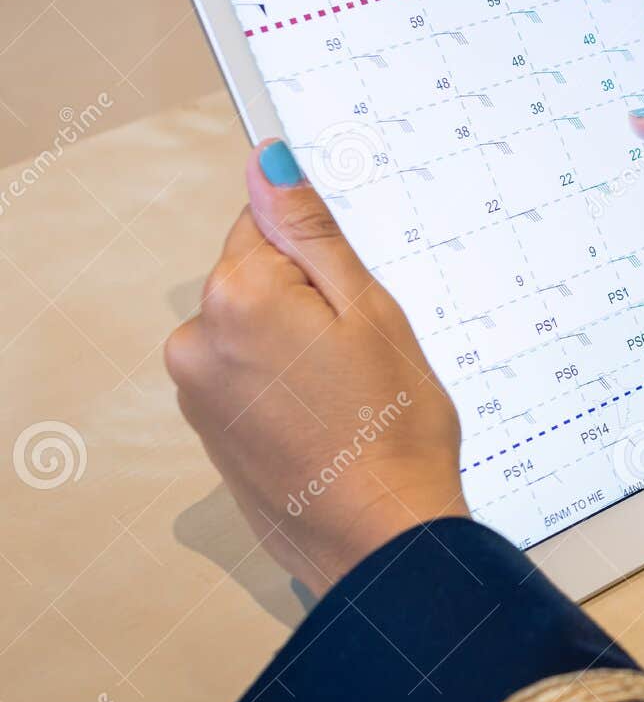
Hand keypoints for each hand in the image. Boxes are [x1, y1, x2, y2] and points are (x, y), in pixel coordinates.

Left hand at [165, 142, 465, 595]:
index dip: (323, 255)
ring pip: (254, 328)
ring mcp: (195, 391)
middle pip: (257, 276)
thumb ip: (314, 233)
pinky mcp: (208, 430)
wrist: (379, 537)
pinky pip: (246, 376)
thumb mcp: (372, 313)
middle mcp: (197, 339)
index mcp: (237, 296)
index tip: (354, 297)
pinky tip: (328, 419)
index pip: (268, 221)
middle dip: (309, 301)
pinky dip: (283, 386)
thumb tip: (270, 163)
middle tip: (364, 352)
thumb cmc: (391, 431)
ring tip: (350, 393)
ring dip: (296, 345)